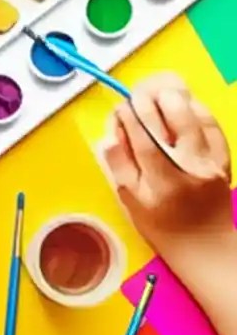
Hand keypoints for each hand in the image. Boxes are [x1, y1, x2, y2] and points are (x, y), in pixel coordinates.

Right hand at [103, 73, 233, 261]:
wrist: (205, 243)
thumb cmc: (162, 226)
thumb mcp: (131, 202)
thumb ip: (119, 166)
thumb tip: (110, 137)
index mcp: (164, 180)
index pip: (145, 136)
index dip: (131, 116)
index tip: (120, 106)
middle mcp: (191, 167)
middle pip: (174, 120)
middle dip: (153, 100)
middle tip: (139, 92)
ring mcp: (211, 161)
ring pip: (196, 117)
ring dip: (177, 99)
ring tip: (159, 91)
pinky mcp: (224, 159)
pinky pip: (213, 126)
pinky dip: (197, 110)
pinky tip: (184, 105)